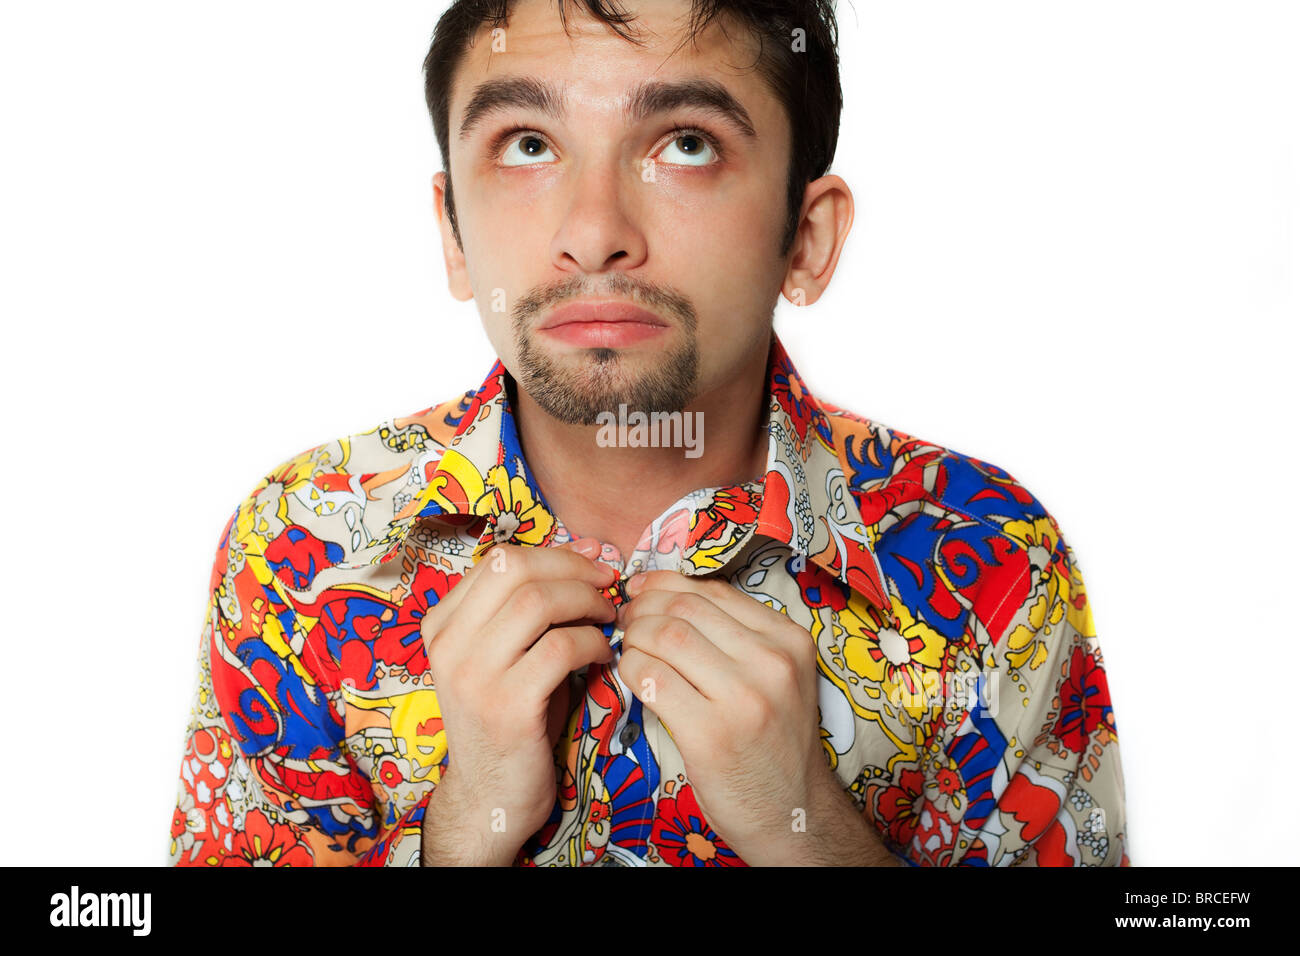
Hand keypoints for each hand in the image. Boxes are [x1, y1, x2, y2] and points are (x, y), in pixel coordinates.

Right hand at [418, 538, 617, 864]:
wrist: (489, 798)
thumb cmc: (509, 718)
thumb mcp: (508, 655)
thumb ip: (534, 606)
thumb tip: (588, 551)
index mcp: (441, 625)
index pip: (499, 560)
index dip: (555, 552)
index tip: (593, 561)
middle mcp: (448, 645)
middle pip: (514, 569)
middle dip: (571, 568)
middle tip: (606, 586)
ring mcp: (473, 675)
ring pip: (537, 602)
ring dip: (586, 602)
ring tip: (608, 618)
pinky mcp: (507, 706)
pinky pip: (562, 647)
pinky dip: (594, 642)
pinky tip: (604, 656)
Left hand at [615, 570, 855, 865]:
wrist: (793, 813)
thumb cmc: (774, 742)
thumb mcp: (776, 678)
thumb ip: (736, 636)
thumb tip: (663, 593)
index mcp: (790, 640)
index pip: (715, 590)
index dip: (667, 583)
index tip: (641, 589)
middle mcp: (772, 662)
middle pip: (686, 608)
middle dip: (644, 608)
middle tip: (627, 622)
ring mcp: (744, 698)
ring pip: (666, 637)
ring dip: (634, 638)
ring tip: (628, 650)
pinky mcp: (710, 733)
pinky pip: (652, 679)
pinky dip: (631, 670)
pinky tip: (631, 678)